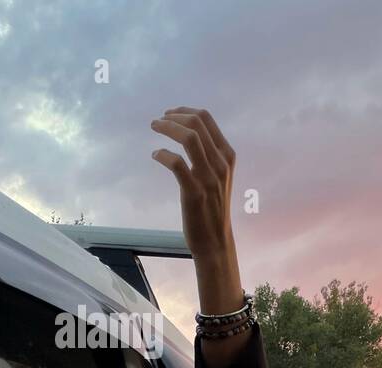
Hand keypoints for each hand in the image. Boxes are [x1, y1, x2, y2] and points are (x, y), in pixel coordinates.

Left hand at [150, 108, 244, 329]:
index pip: (206, 119)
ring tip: (154, 128)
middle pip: (196, 124)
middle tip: (157, 122)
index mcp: (227, 157)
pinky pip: (177, 163)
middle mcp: (221, 164)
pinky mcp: (195, 193)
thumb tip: (189, 134)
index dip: (184, 111)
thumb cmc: (213, 209)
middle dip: (172, 117)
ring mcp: (209, 178)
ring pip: (190, 138)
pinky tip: (155, 155)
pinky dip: (162, 154)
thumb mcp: (217, 178)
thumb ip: (209, 156)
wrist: (215, 242)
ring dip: (167, 128)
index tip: (169, 114)